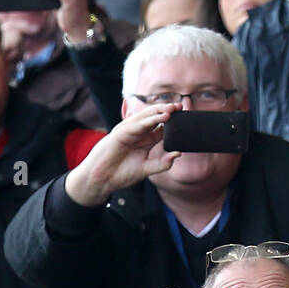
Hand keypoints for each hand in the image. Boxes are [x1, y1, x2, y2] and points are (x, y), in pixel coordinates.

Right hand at [64, 103, 180, 205]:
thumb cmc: (122, 173)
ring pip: (146, 117)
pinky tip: (161, 118)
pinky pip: (137, 124)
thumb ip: (162, 163)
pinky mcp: (121, 133)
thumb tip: (178, 154)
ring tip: (173, 108)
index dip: (173, 122)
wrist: (102, 180)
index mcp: (146, 139)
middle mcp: (138, 133)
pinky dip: (149, 120)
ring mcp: (129, 131)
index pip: (162, 126)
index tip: (186, 118)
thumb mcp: (147, 169)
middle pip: (155, 117)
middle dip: (168, 111)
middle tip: (182, 107)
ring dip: (160, 111)